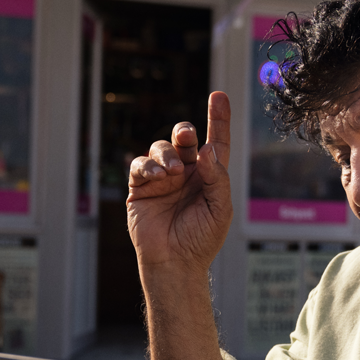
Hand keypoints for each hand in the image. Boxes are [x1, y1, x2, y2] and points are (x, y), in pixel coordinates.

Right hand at [127, 92, 231, 272]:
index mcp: (208, 176)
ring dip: (166, 154)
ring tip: (172, 171)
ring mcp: (162, 179)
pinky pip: (140, 165)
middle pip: (184, 139)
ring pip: (160, 148)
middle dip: (184, 132)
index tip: (218, 96)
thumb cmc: (201, 239)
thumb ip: (216, 178)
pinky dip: (147, 165)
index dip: (218, 119)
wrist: (174, 263)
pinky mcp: (140, 188)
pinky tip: (158, 176)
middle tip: (186, 135)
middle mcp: (185, 173)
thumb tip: (206, 149)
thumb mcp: (220, 208)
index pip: (215, 142)